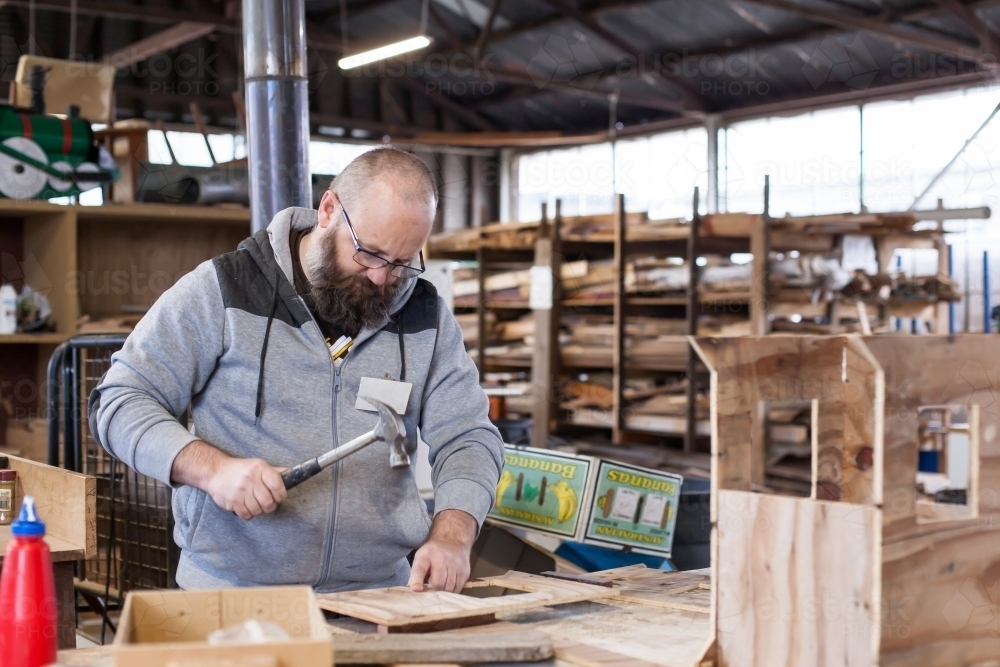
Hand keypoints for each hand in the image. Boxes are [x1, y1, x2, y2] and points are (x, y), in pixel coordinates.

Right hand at [171, 440, 285, 519]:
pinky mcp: (232, 501)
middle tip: (267, 504)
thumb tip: (291, 475)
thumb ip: (274, 472)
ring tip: (256, 504)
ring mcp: (240, 490)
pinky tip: (246, 507)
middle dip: (270, 506)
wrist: (216, 471)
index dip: (281, 495)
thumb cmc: (240, 470)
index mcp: (260, 468)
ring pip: (258, 510)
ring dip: (259, 511)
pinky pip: (246, 515)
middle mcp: (251, 479)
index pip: (278, 486)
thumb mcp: (258, 466)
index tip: (279, 497)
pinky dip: (249, 514)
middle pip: (269, 502)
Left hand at [408, 509, 477, 592]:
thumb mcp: (420, 558)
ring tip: (440, 585)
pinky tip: (448, 584)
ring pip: (449, 588)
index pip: (420, 569)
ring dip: (443, 592)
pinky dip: (452, 591)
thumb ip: (415, 575)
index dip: (417, 581)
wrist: (453, 540)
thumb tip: (413, 592)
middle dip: (434, 590)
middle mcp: (442, 558)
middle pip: (438, 583)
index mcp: (426, 555)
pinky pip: (458, 589)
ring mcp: (455, 565)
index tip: (416, 589)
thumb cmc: (433, 553)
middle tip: (432, 587)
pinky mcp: (465, 572)